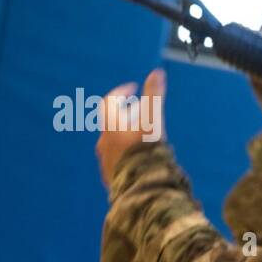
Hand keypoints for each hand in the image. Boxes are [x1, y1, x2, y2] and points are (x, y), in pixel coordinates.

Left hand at [97, 68, 164, 186]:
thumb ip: (154, 96)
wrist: (141, 189)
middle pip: (112, 122)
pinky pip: (117, 160)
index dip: (121, 93)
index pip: (110, 102)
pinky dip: (126, 152)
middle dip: (127, 114)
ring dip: (126, 134)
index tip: (133, 89)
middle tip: (141, 111)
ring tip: (141, 135)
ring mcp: (106, 161)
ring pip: (114, 142)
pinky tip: (139, 157)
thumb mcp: (153, 121)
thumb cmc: (147, 152)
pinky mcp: (110, 177)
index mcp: (111, 127)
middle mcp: (104, 143)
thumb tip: (157, 71)